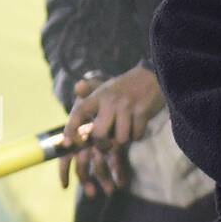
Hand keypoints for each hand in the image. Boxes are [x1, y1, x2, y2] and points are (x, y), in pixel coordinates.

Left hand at [59, 68, 163, 195]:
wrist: (153, 77)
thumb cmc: (127, 87)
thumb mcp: (107, 87)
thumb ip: (90, 90)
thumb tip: (77, 87)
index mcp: (99, 95)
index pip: (80, 111)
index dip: (71, 128)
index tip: (67, 143)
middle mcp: (111, 101)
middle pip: (100, 134)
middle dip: (103, 144)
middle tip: (106, 144)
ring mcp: (127, 107)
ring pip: (120, 138)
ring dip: (124, 139)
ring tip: (126, 130)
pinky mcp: (142, 113)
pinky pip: (136, 135)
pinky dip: (137, 135)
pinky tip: (137, 126)